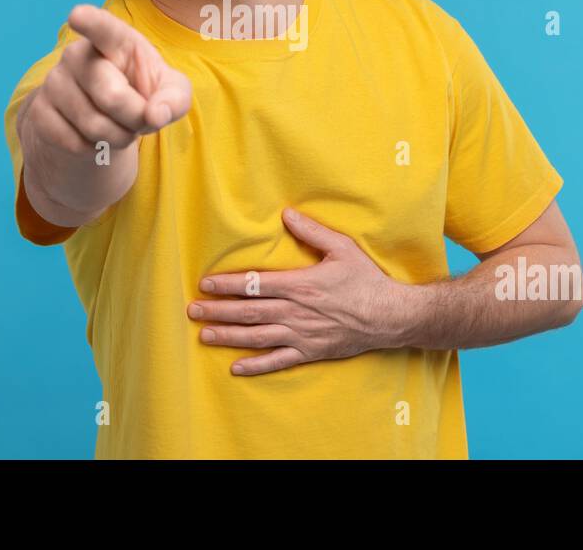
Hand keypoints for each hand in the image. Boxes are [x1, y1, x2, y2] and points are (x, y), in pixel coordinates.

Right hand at [22, 4, 192, 154]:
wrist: (105, 118)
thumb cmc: (142, 93)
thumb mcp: (170, 93)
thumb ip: (173, 99)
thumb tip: (155, 114)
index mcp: (113, 39)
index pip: (102, 27)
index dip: (90, 21)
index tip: (77, 15)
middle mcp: (77, 54)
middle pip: (112, 96)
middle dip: (135, 118)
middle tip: (140, 120)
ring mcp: (54, 82)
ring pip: (93, 125)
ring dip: (117, 137)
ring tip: (118, 126)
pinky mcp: (39, 111)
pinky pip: (74, 142)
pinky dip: (93, 149)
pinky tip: (93, 136)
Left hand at [187, 208, 413, 375]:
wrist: (390, 316)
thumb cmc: (366, 280)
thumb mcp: (342, 248)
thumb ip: (312, 232)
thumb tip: (287, 214)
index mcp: (300, 284)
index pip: (254, 284)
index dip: (227, 284)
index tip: (206, 284)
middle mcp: (296, 312)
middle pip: (248, 312)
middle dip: (218, 312)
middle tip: (192, 311)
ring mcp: (302, 335)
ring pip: (257, 337)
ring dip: (228, 337)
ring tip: (204, 335)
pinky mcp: (310, 352)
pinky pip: (278, 361)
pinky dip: (255, 366)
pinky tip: (236, 367)